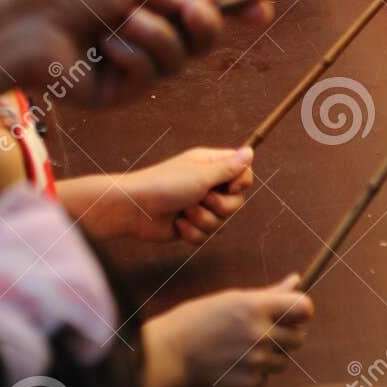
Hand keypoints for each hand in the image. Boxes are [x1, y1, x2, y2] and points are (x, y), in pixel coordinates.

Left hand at [2, 0, 271, 109]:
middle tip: (194, 13)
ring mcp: (136, 61)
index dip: (235, 4)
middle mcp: (147, 26)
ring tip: (118, 22)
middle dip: (205, 22)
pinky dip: (133, 56)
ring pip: (181, 56)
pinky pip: (152, 75)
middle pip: (203, 33)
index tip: (263, 7)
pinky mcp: (122, 91)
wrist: (26, 23)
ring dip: (154, 34)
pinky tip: (105, 47)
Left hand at [121, 145, 253, 243]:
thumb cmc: (166, 184)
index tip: (230, 187)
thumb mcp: (201, 175)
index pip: (243, 172)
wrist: (135, 208)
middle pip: (236, 202)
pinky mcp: (190, 225)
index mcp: (211, 165)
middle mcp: (207, 184)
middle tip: (202, 198)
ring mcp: (199, 206)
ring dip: (203, 219)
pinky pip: (205, 236)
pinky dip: (191, 232)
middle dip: (220, 206)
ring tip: (184, 211)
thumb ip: (228, 168)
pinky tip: (177, 224)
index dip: (242, 182)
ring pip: (221, 222)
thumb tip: (250, 151)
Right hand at [142, 275, 312, 386]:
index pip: (304, 308)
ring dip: (269, 356)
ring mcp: (256, 362)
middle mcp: (260, 334)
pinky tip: (233, 364)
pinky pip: (265, 379)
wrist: (172, 353)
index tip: (293, 312)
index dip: (302, 310)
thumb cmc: (201, 319)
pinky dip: (254, 374)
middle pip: (299, 337)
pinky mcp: (250, 384)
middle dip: (287, 334)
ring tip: (240, 348)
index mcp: (255, 307)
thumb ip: (270, 293)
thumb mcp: (232, 298)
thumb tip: (296, 280)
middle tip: (262, 331)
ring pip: (283, 361)